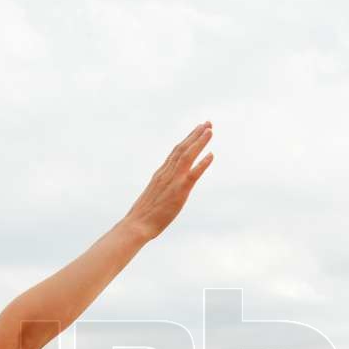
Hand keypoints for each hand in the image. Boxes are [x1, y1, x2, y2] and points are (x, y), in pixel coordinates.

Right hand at [121, 121, 213, 241]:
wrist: (137, 225)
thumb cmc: (142, 216)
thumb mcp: (152, 197)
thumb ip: (160, 190)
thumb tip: (164, 190)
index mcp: (160, 174)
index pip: (175, 152)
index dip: (187, 140)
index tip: (196, 130)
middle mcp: (166, 173)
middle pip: (182, 148)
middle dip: (195, 135)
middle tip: (207, 123)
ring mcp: (172, 181)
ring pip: (187, 156)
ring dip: (199, 142)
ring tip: (210, 130)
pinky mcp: (179, 191)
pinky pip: (193, 174)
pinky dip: (202, 163)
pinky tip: (211, 155)